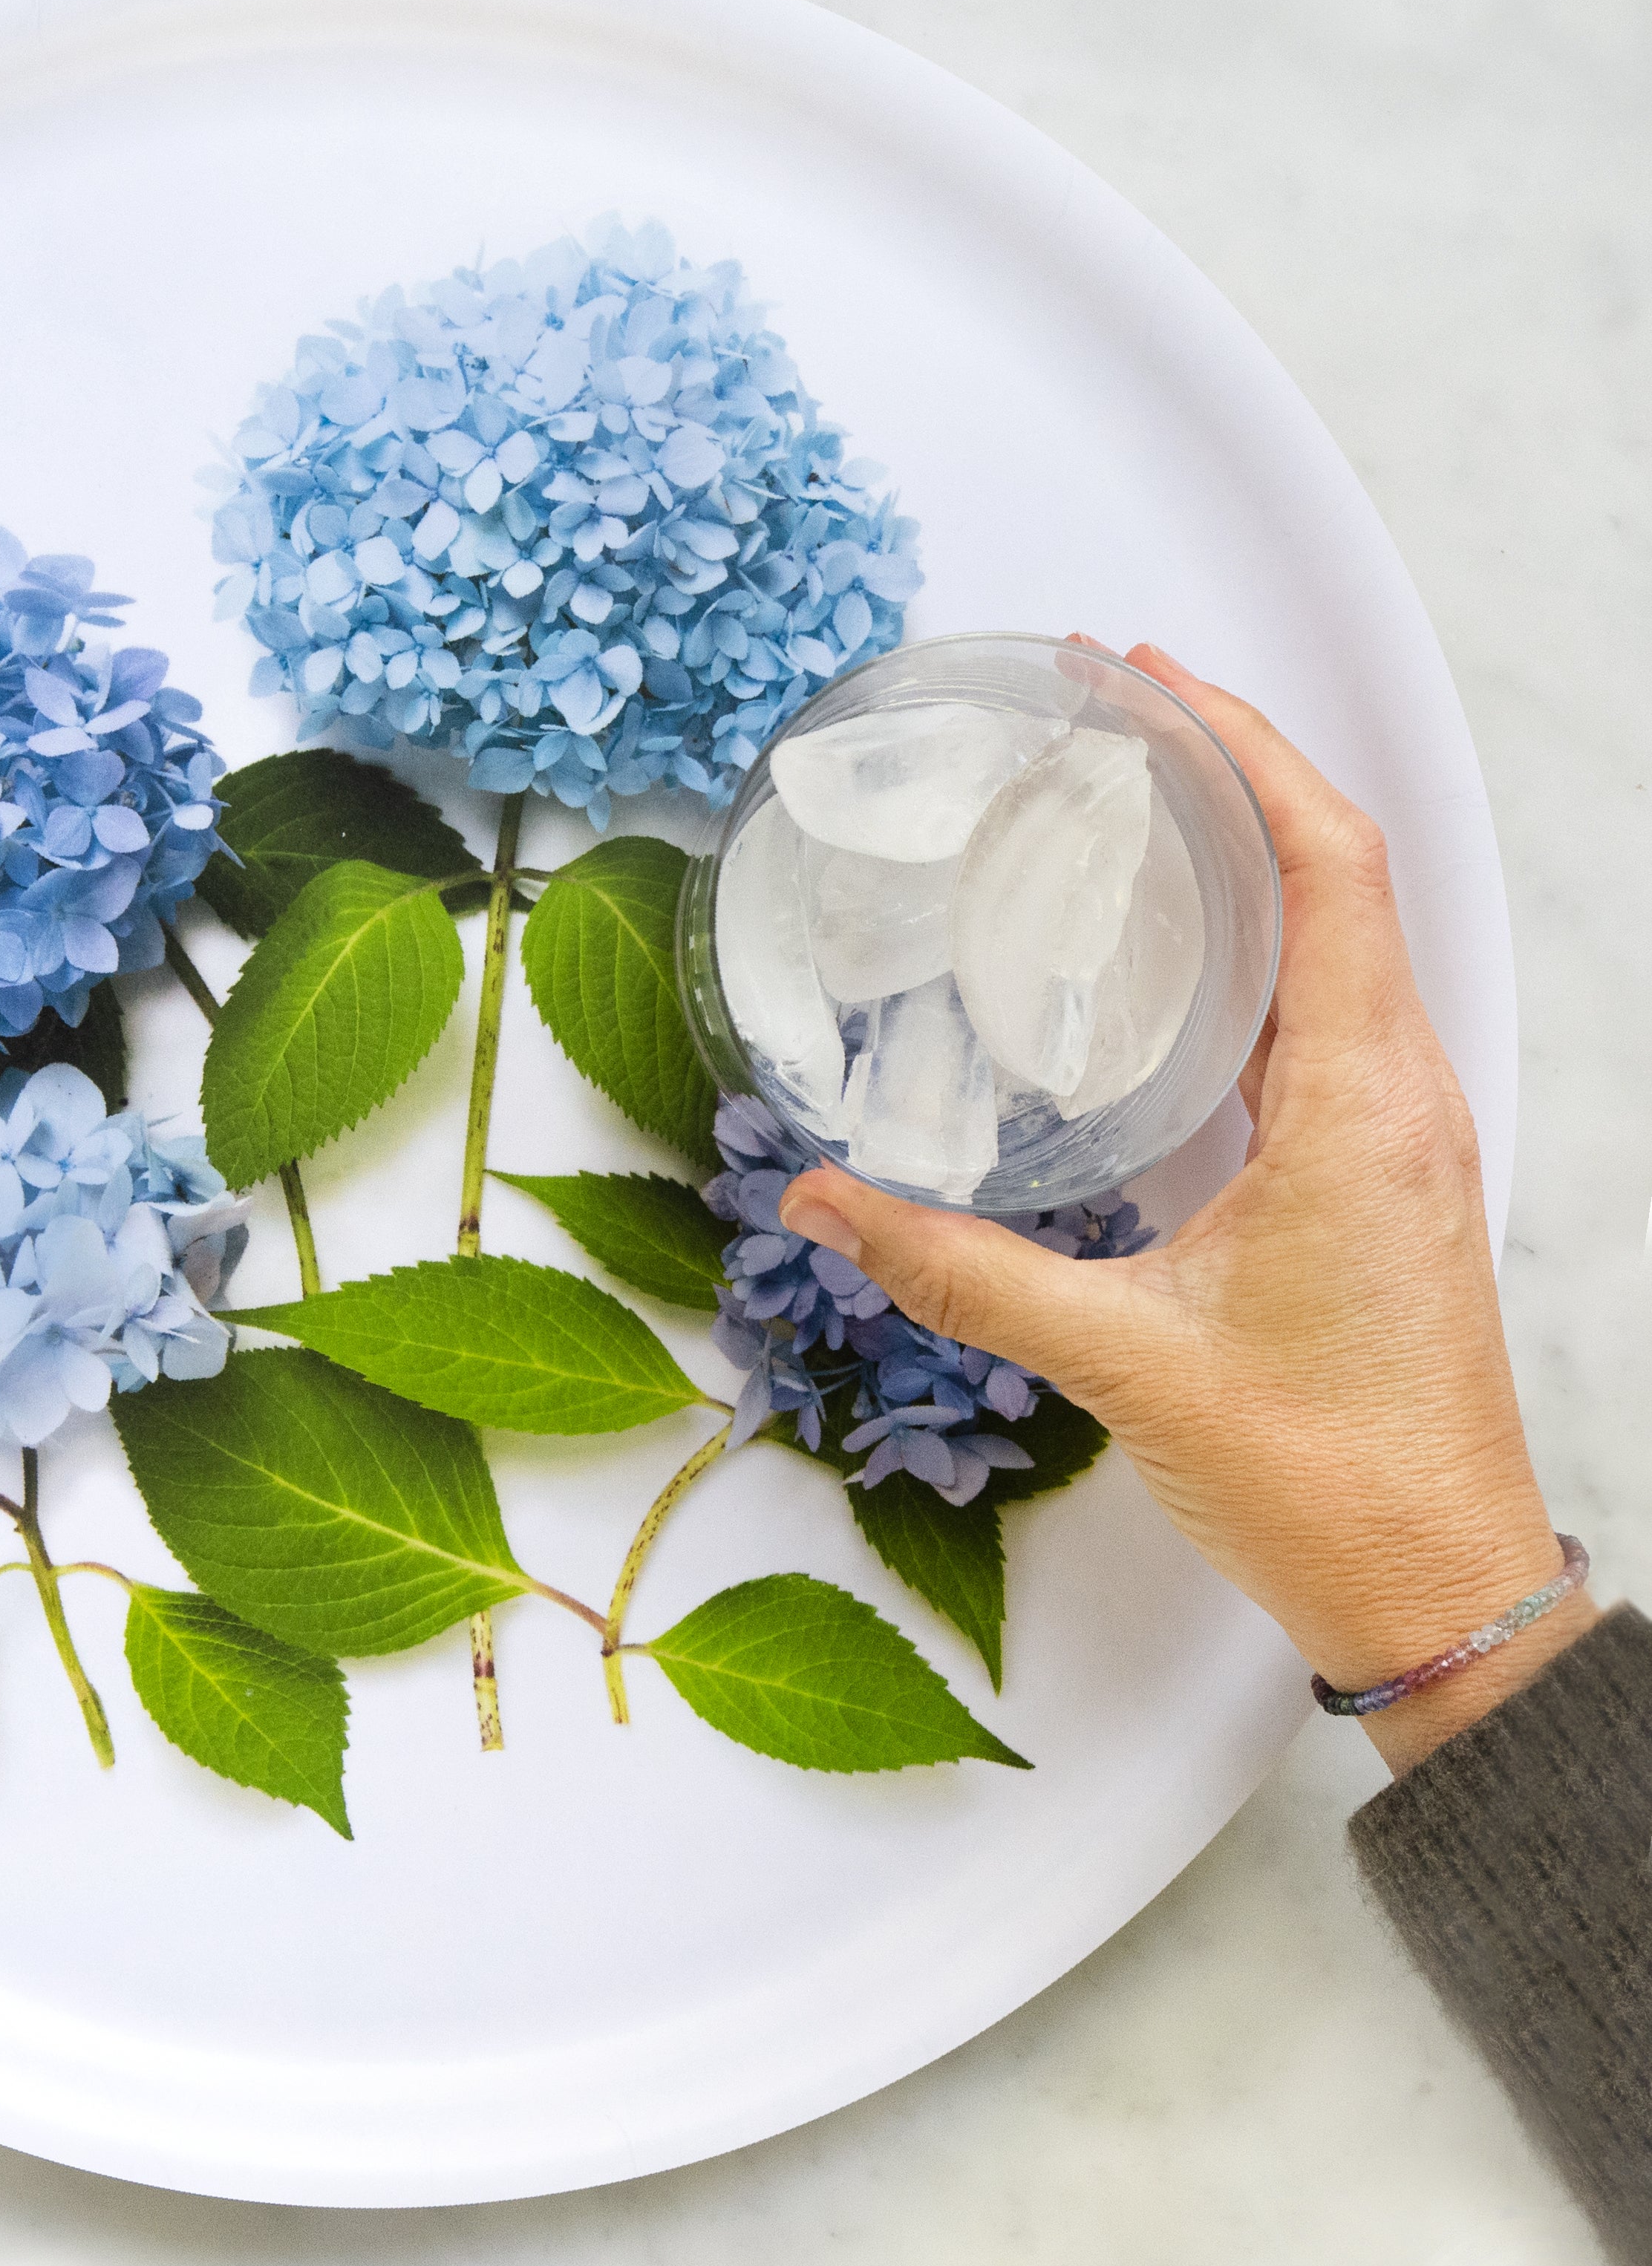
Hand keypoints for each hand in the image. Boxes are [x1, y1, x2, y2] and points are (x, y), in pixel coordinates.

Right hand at [776, 643, 1589, 1772]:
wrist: (1434, 1584)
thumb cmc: (1326, 1476)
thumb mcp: (1123, 1361)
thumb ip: (963, 1271)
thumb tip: (832, 1204)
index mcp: (1363, 1104)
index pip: (1330, 863)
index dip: (1245, 749)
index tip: (1150, 680)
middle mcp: (1400, 1097)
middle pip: (1340, 872)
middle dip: (1232, 769)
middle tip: (1112, 712)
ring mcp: (1398, 1135)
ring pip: (1338, 940)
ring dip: (1250, 854)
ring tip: (1131, 804)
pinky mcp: (1376, 1177)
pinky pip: (1326, 1015)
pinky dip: (1257, 948)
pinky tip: (1169, 962)